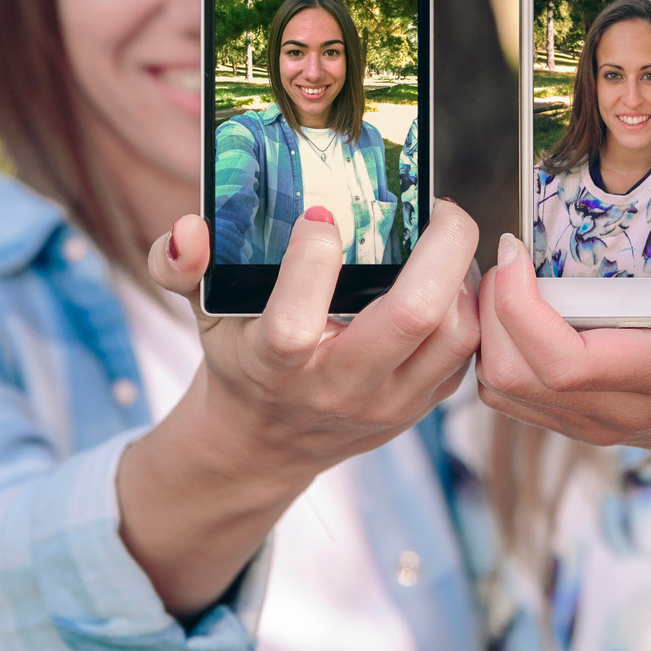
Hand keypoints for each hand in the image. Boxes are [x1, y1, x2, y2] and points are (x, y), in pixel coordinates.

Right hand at [118, 199, 479, 617]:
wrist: (266, 444)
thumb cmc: (239, 358)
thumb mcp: (201, 313)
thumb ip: (180, 267)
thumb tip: (186, 229)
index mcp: (274, 367)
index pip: (293, 326)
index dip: (311, 260)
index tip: (322, 215)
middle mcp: (337, 388)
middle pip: (411, 316)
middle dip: (441, 247)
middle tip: (437, 206)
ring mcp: (387, 404)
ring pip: (454, 333)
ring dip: (462, 276)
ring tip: (444, 238)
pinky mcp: (420, 408)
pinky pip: (467, 353)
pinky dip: (470, 306)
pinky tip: (451, 273)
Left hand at [477, 191, 650, 464]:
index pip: (564, 363)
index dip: (520, 308)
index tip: (515, 250)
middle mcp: (620, 409)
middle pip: (515, 379)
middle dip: (491, 314)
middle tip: (505, 259)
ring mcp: (597, 424)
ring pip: (505, 393)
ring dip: (489, 335)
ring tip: (506, 280)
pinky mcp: (584, 425)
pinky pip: (516, 400)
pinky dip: (500, 354)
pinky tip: (517, 311)